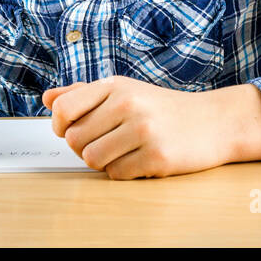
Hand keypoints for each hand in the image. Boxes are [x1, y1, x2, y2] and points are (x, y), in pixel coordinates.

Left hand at [41, 75, 230, 179]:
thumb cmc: (163, 108)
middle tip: (106, 142)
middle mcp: (127, 104)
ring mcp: (143, 130)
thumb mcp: (124, 90)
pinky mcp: (156, 156)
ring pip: (92, 159)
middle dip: (85, 147)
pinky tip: (140, 159)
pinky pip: (116, 174)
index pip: (64, 108)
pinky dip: (123, 172)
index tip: (70, 129)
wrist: (213, 121)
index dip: (60, 125)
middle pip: (75, 140)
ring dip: (103, 161)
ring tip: (123, 151)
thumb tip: (47, 98)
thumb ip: (83, 93)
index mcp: (115, 85)